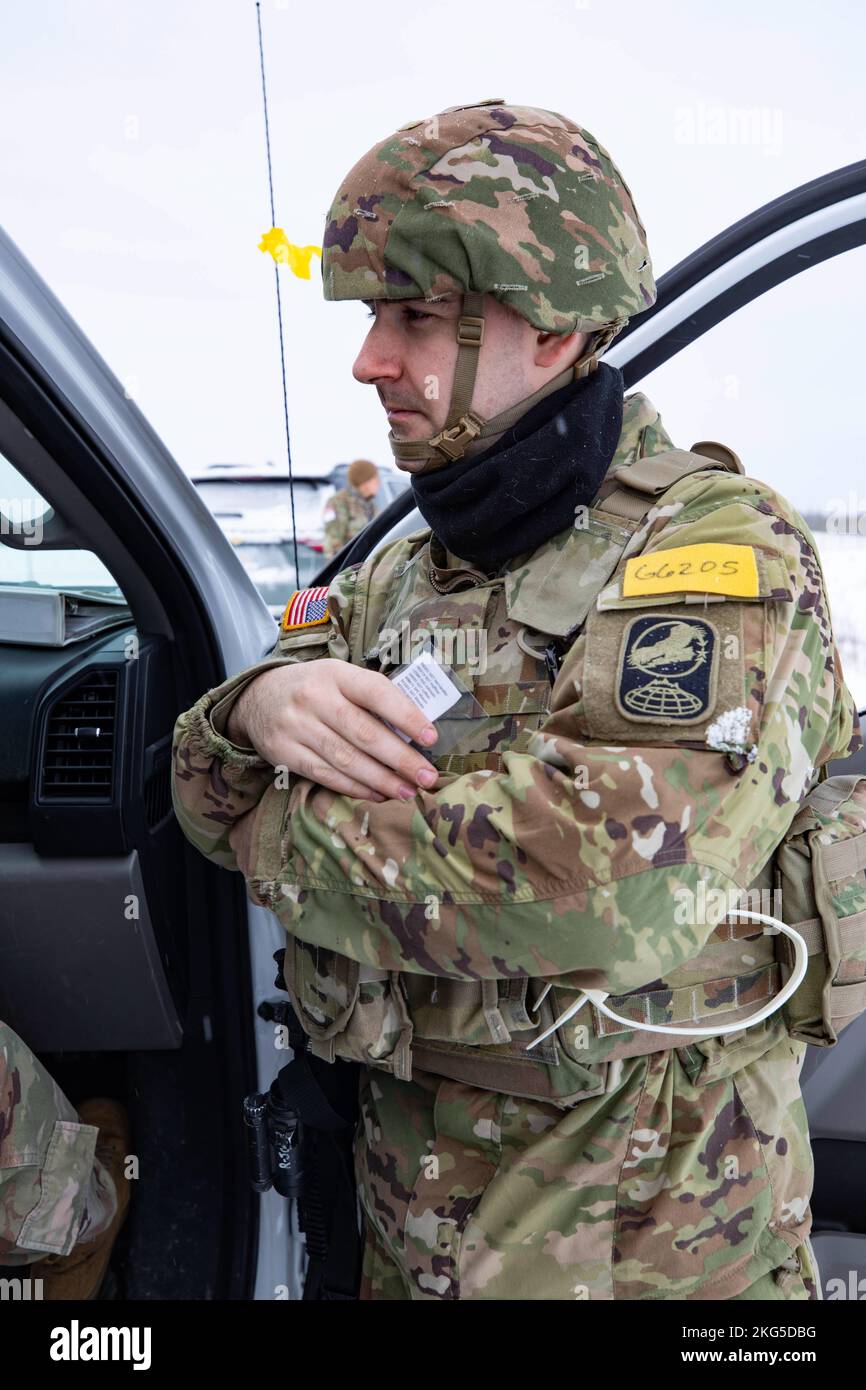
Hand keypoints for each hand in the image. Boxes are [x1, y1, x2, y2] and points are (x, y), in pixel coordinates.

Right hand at [227, 659, 438, 801]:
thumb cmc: (316, 689)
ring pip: (346, 759)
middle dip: (401, 758)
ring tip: (408, 791)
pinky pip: (326, 775)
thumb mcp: (340, 678)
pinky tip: (378, 794)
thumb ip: (373, 698)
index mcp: (336, 674)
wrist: (258, 698)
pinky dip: (355, 788)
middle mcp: (314, 698)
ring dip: (382, 780)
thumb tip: (417, 730)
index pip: (376, 693)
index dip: (406, 716)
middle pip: (364, 733)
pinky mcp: (284, 752)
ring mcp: (297, 726)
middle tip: (427, 776)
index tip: (431, 737)